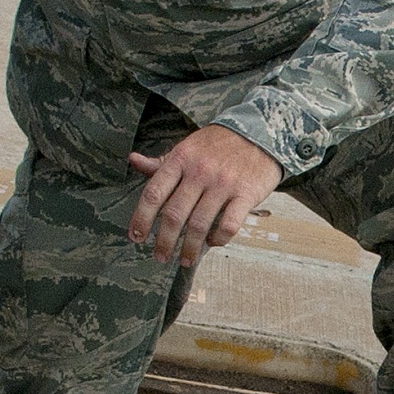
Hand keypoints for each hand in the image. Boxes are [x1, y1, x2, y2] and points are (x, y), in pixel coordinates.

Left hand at [127, 126, 281, 267]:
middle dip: (164, 242)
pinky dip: (218, 239)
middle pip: (174, 214)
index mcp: (181, 159)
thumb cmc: (219, 144)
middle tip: (160, 256)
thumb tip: (134, 161)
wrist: (259, 133)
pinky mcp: (246, 194)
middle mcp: (200, 171)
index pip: (154, 193)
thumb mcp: (188, 147)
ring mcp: (223, 183)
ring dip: (190, 248)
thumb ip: (161, 161)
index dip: (141, 218)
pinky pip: (229, 225)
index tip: (136, 237)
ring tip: (185, 260)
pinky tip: (213, 242)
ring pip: (199, 224)